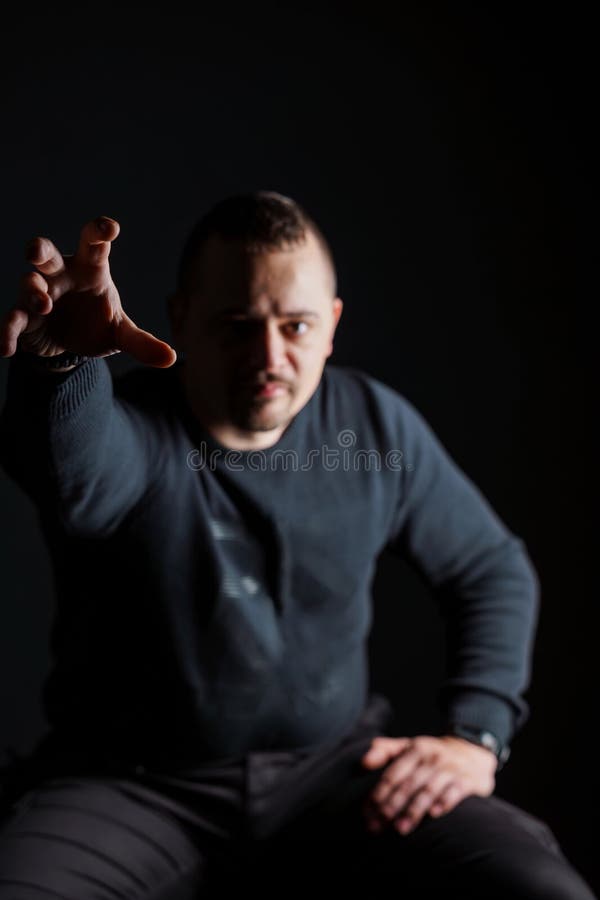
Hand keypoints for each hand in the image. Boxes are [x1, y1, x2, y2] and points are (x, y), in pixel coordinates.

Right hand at [0, 216, 176, 367]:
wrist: (71, 347)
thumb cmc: (97, 323)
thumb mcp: (121, 334)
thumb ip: (142, 343)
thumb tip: (171, 357)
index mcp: (90, 269)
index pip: (94, 244)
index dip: (99, 231)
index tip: (109, 228)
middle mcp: (62, 275)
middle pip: (47, 253)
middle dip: (39, 249)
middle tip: (35, 252)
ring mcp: (40, 293)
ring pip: (28, 282)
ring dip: (33, 291)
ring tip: (44, 305)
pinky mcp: (25, 317)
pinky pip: (13, 319)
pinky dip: (8, 331)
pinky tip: (5, 347)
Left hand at [360, 734, 496, 834]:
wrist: (473, 751)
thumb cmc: (433, 753)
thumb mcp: (410, 745)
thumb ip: (385, 750)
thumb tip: (363, 762)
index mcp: (415, 749)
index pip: (393, 774)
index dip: (378, 794)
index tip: (367, 813)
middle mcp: (432, 757)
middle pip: (408, 784)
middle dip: (391, 806)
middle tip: (378, 826)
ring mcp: (451, 768)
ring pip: (428, 790)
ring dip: (413, 810)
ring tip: (400, 829)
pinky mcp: (468, 780)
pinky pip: (455, 791)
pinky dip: (444, 802)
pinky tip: (434, 814)